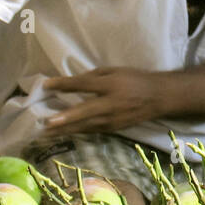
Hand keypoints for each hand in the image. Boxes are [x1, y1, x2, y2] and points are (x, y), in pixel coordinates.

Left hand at [40, 67, 161, 136]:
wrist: (158, 97)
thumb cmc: (134, 80)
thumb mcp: (115, 70)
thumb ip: (94, 76)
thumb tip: (73, 83)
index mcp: (111, 85)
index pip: (84, 84)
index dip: (65, 84)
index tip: (46, 84)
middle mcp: (112, 103)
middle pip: (85, 111)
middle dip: (66, 118)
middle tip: (47, 122)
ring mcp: (113, 119)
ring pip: (86, 126)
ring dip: (66, 129)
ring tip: (48, 132)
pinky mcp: (114, 128)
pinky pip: (92, 130)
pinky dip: (78, 132)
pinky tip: (64, 134)